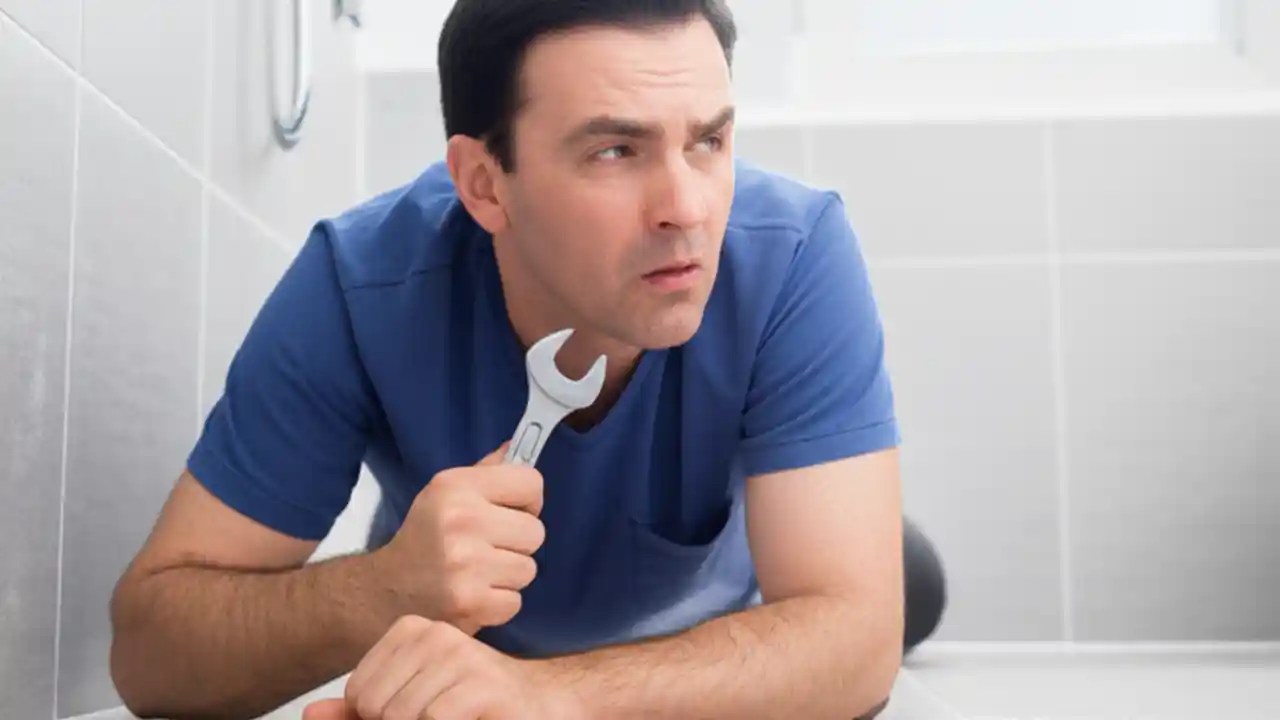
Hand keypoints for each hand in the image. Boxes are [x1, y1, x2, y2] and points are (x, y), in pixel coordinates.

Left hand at [301, 616, 584, 719]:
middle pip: (376, 706)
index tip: (421, 711)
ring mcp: (462, 657)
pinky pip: (434, 719)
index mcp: (412, 631)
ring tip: (458, 717)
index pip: (358, 694)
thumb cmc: (470, 704)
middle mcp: (436, 635)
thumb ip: (358, 711)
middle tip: (442, 716)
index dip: (379, 718)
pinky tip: (473, 719)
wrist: (541, 704)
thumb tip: (309, 716)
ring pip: (402, 716)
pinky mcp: (484, 686)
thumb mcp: (409, 704)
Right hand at [373, 443, 545, 633]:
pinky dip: (498, 603)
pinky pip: (515, 602)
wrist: (383, 591)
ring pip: (528, 569)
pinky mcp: (471, 603)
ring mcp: (468, 565)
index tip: (508, 513)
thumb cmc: (425, 535)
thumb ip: (486, 472)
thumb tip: (519, 446)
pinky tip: (474, 596)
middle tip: (489, 548)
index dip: (526, 500)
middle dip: (517, 543)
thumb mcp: (445, 492)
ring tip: (479, 573)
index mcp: (456, 486)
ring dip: (508, 575)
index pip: (531, 482)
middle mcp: (463, 520)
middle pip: (536, 531)